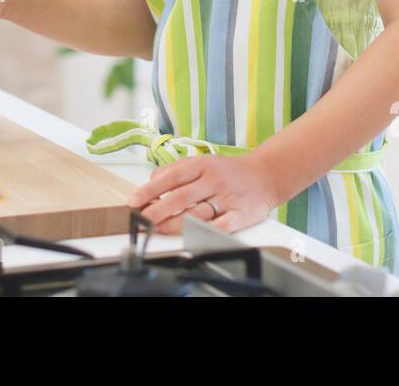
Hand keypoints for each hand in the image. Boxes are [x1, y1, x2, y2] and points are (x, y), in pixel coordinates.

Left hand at [126, 154, 280, 235]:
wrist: (265, 175)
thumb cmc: (227, 171)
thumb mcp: (201, 161)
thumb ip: (174, 170)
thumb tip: (150, 182)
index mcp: (202, 165)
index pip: (171, 177)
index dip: (150, 190)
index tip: (133, 201)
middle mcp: (213, 180)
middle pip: (181, 197)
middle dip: (158, 210)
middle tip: (141, 220)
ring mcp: (227, 198)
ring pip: (198, 214)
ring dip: (176, 224)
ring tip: (158, 229)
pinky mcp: (241, 214)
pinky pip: (223, 225)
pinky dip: (208, 232)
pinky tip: (193, 236)